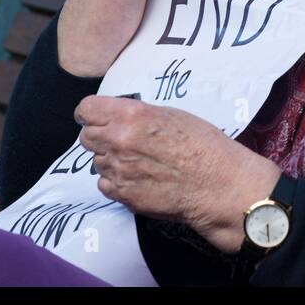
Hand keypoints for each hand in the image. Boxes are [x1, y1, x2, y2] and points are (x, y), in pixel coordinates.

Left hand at [74, 95, 282, 252]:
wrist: (218, 184)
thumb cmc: (203, 144)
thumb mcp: (170, 114)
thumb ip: (137, 115)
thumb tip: (117, 117)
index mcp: (131, 116)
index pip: (86, 110)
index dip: (90, 113)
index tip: (96, 117)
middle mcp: (119, 141)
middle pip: (86, 136)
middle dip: (100, 136)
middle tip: (121, 140)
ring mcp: (119, 171)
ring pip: (96, 161)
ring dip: (110, 160)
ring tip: (138, 161)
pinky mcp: (123, 195)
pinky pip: (105, 184)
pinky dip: (116, 181)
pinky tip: (138, 178)